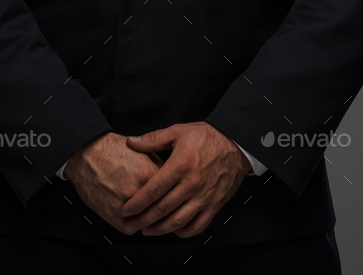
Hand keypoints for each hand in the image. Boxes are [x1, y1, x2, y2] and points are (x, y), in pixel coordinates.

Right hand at [63, 131, 163, 233]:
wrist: (88, 153)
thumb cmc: (112, 149)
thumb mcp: (143, 150)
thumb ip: (158, 165)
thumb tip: (170, 178)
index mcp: (151, 174)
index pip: (171, 194)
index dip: (171, 196)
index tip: (171, 198)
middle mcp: (140, 191)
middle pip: (160, 210)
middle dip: (162, 211)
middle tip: (161, 211)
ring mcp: (126, 204)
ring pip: (146, 222)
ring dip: (147, 221)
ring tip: (147, 216)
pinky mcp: (112, 214)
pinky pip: (129, 229)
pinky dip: (131, 226)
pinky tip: (132, 219)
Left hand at [120, 122, 249, 237]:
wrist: (235, 144)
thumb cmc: (207, 136)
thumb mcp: (178, 131)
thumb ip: (153, 139)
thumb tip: (131, 142)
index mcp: (180, 165)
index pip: (153, 190)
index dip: (137, 202)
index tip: (126, 209)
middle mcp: (192, 184)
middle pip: (162, 209)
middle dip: (143, 220)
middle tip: (131, 224)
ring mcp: (204, 197)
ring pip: (178, 221)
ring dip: (160, 229)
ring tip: (147, 230)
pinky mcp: (215, 205)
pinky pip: (197, 226)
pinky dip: (183, 232)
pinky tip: (173, 229)